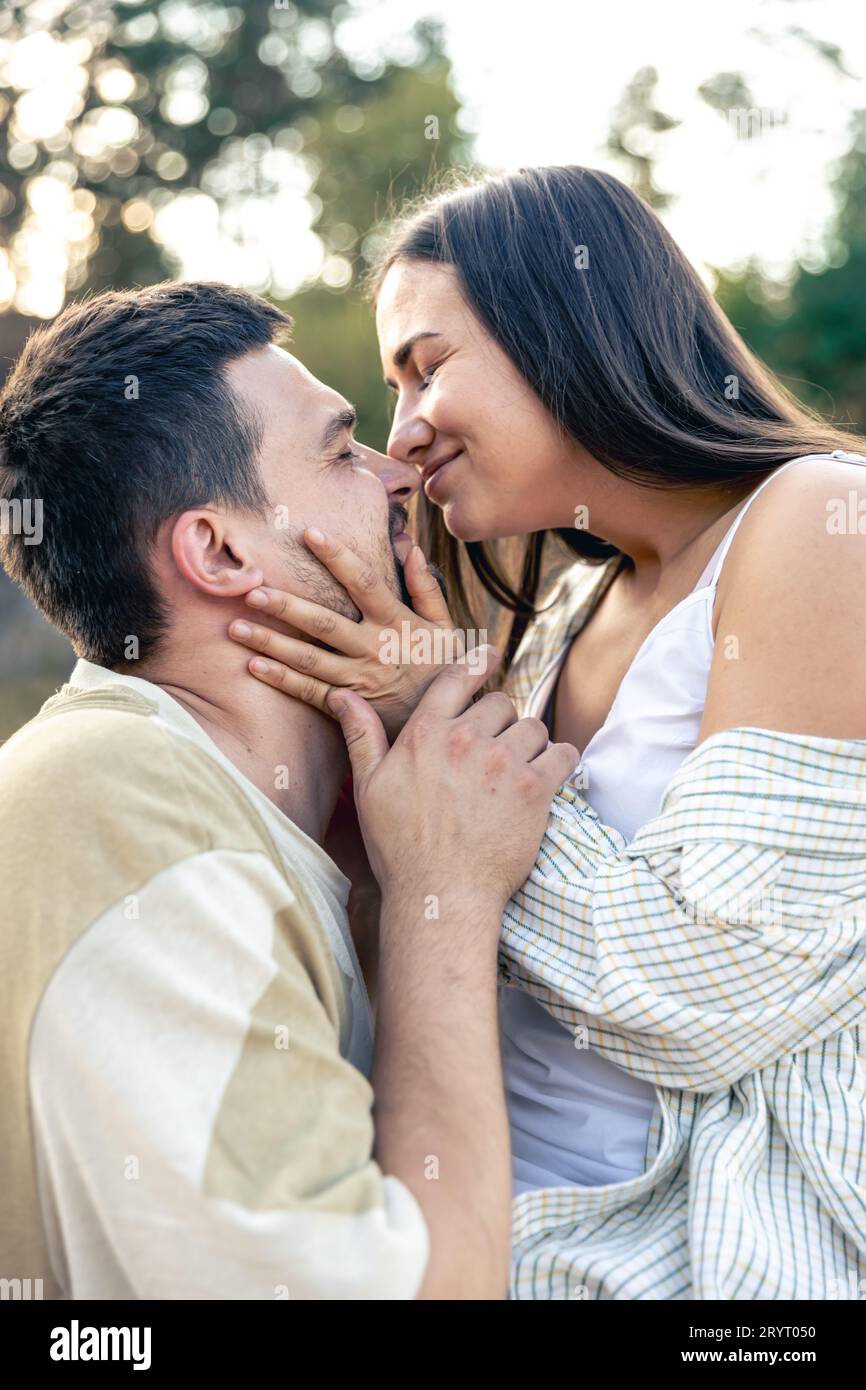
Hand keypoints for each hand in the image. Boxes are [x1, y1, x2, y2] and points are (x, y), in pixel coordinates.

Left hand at [229, 528, 459, 738]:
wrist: (447, 721)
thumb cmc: (444, 668)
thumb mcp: (445, 627)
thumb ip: (426, 589)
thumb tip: (409, 548)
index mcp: (397, 622)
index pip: (365, 582)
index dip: (338, 557)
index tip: (310, 533)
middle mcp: (374, 648)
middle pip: (324, 623)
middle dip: (286, 606)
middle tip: (252, 591)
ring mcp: (359, 679)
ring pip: (309, 659)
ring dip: (271, 643)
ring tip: (235, 628)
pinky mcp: (349, 705)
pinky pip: (310, 692)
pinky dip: (281, 680)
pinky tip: (255, 666)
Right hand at [327, 647, 579, 913]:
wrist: (440, 895)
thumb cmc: (399, 847)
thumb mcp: (369, 788)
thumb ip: (362, 735)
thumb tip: (341, 695)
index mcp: (425, 734)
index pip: (456, 679)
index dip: (477, 663)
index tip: (489, 656)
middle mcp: (465, 740)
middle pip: (501, 704)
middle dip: (501, 722)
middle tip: (495, 752)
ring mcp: (503, 763)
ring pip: (533, 728)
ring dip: (529, 744)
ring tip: (517, 771)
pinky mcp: (535, 790)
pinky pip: (563, 755)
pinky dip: (561, 762)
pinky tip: (551, 775)